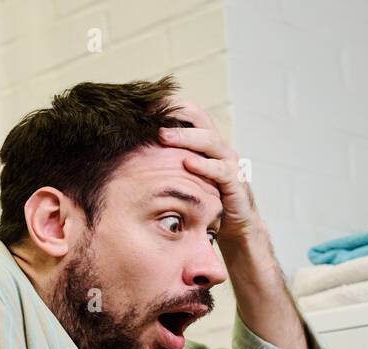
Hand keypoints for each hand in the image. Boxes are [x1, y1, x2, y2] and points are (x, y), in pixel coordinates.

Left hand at [156, 98, 256, 248]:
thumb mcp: (184, 176)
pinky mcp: (236, 181)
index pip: (189, 112)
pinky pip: (220, 170)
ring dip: (184, 136)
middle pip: (198, 118)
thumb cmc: (204, 199)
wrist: (236, 225)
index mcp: (206, 140)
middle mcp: (218, 146)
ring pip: (209, 140)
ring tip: (162, 135)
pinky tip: (187, 163)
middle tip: (148, 114)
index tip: (142, 104)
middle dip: (174, 113)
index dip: (168, 104)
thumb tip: (131, 149)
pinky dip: (204, 165)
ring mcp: (229, 162)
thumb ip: (168, 161)